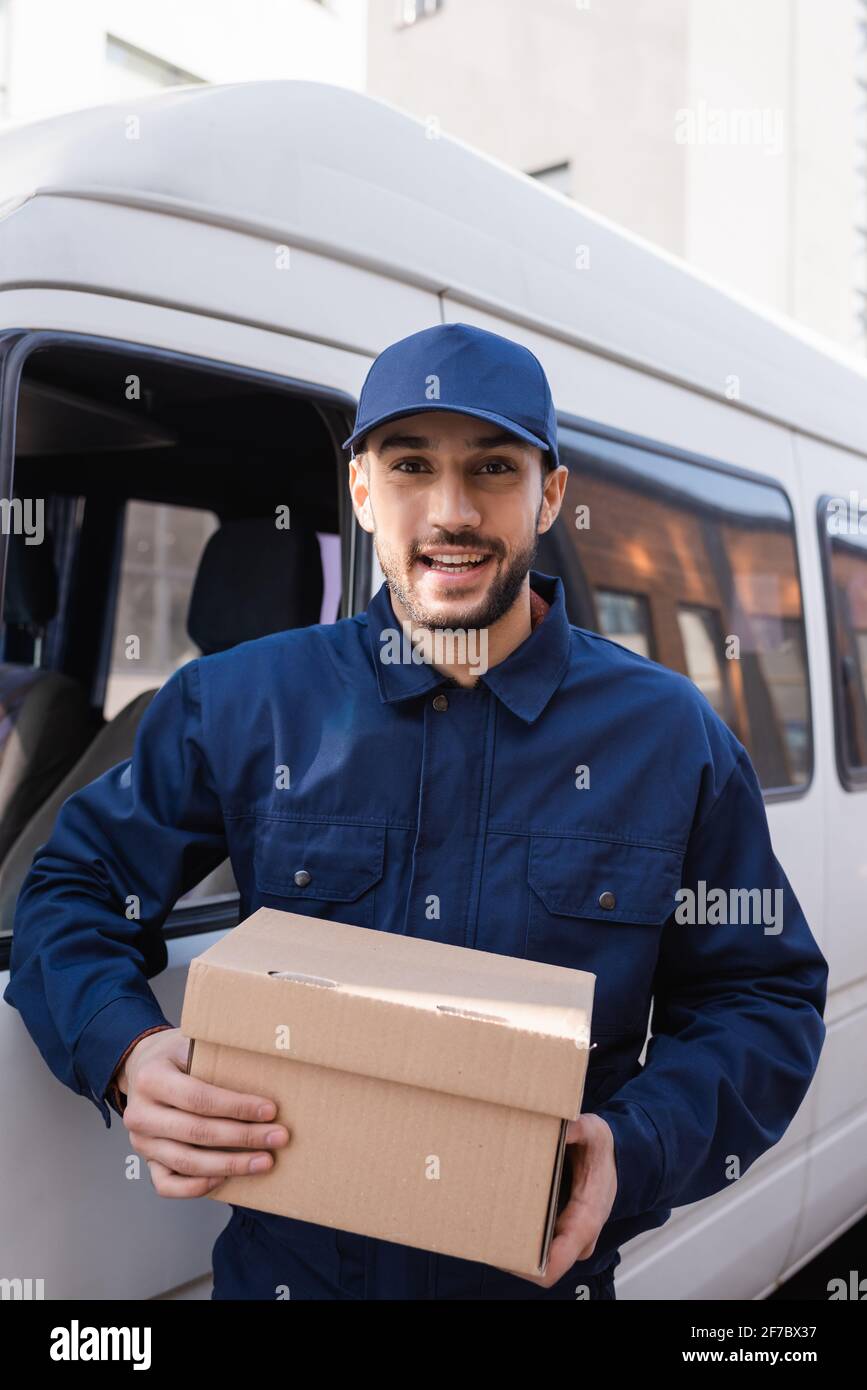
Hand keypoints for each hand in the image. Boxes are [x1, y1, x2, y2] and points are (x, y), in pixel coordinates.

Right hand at [118, 1028, 290, 1198]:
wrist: (143, 1067)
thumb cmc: (176, 1055)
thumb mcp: (192, 1042)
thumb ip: (218, 1054)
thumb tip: (269, 1067)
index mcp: (151, 1078)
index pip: (199, 1098)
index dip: (236, 1107)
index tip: (270, 1110)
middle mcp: (139, 1113)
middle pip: (196, 1132)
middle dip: (243, 1137)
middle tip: (278, 1137)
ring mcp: (141, 1141)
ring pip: (186, 1163)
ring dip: (230, 1165)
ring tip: (264, 1162)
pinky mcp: (146, 1161)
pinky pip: (168, 1185)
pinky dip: (197, 1187)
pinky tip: (226, 1178)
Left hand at [496, 1113, 617, 1288]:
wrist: (615, 1159)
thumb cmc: (602, 1151)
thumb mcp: (595, 1131)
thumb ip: (579, 1128)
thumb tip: (564, 1125)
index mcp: (584, 1221)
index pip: (553, 1265)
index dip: (523, 1266)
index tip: (497, 1250)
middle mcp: (576, 1238)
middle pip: (536, 1263)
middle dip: (509, 1249)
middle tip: (481, 1225)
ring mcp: (567, 1238)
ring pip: (534, 1254)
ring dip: (510, 1239)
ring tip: (485, 1213)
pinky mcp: (559, 1231)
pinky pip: (536, 1241)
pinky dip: (517, 1228)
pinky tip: (499, 1206)